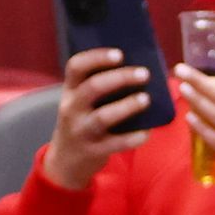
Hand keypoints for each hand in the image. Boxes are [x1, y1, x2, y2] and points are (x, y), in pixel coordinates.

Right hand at [44, 48, 154, 190]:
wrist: (66, 161)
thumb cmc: (82, 123)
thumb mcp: (80, 103)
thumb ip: (98, 88)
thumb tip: (135, 71)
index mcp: (70, 91)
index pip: (76, 67)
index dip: (96, 57)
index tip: (119, 54)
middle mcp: (72, 108)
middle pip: (93, 88)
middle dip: (119, 78)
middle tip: (144, 73)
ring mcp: (82, 130)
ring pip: (103, 116)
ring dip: (127, 106)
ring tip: (146, 98)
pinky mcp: (94, 151)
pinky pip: (116, 143)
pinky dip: (134, 137)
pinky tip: (148, 131)